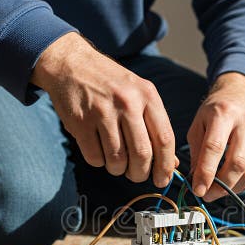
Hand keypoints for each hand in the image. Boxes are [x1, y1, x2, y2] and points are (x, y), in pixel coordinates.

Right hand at [31, 32, 177, 186]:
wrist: (72, 64)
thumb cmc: (112, 84)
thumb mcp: (139, 95)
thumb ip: (156, 126)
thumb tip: (173, 163)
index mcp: (147, 95)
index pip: (165, 138)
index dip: (166, 165)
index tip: (163, 180)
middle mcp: (127, 102)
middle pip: (142, 154)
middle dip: (140, 174)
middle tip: (136, 175)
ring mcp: (102, 111)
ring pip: (117, 160)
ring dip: (118, 170)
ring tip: (117, 163)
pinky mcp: (80, 121)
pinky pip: (94, 157)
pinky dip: (99, 162)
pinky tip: (99, 150)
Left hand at [188, 72, 244, 200]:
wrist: (241, 98)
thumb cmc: (215, 113)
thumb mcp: (198, 125)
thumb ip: (196, 152)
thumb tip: (197, 182)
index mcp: (224, 113)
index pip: (215, 147)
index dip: (206, 172)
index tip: (198, 190)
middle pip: (237, 162)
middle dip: (221, 185)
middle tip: (207, 195)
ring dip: (231, 188)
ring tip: (217, 191)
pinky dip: (242, 184)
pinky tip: (231, 185)